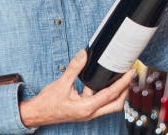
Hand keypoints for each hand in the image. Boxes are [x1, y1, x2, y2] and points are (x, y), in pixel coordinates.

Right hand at [18, 50, 135, 127]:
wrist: (37, 114)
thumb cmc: (47, 103)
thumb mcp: (61, 83)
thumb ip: (74, 68)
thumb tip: (84, 54)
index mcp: (87, 108)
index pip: (111, 95)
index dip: (123, 83)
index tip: (131, 72)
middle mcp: (90, 112)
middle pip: (116, 104)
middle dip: (125, 90)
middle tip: (129, 76)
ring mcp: (88, 112)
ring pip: (109, 104)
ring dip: (116, 92)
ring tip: (119, 76)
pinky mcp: (84, 109)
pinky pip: (99, 101)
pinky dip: (104, 91)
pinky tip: (100, 80)